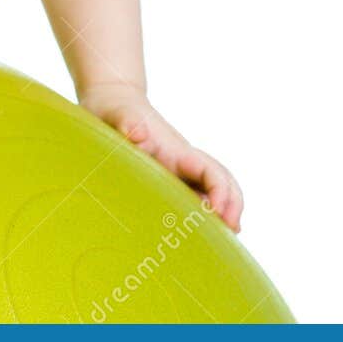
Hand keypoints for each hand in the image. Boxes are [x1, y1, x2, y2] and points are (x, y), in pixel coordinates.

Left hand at [79, 82, 243, 232]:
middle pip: (222, 182)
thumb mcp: (118, 115)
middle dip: (232, 205)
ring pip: (210, 190)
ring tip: (223, 239)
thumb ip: (127, 123)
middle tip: (231, 233)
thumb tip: (137, 134)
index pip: (211, 172)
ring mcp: (176, 169)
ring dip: (222, 211)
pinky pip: (192, 194)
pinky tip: (196, 233)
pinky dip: (201, 212)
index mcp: (177, 151)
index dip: (220, 193)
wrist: (110, 101)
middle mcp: (183, 161)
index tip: (216, 213)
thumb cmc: (114, 109)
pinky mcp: (165, 176)